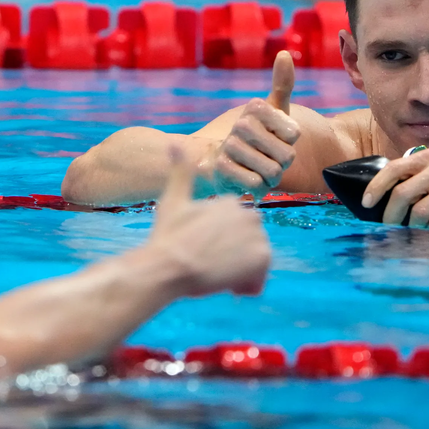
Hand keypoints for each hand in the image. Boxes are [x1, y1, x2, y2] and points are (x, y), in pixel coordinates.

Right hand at [151, 147, 270, 295]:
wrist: (169, 266)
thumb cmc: (167, 236)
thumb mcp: (172, 199)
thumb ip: (180, 171)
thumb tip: (175, 142)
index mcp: (231, 202)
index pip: (236, 229)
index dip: (221, 243)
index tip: (203, 251)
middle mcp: (249, 215)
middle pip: (248, 245)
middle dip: (234, 257)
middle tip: (209, 266)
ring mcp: (257, 236)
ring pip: (253, 261)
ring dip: (239, 272)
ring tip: (216, 276)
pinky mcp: (261, 258)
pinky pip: (260, 277)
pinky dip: (247, 285)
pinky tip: (227, 286)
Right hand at [204, 50, 299, 196]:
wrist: (220, 162)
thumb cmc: (257, 136)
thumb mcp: (274, 110)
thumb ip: (282, 84)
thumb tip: (285, 53)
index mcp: (256, 107)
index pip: (294, 134)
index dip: (290, 142)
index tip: (276, 138)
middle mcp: (241, 123)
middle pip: (287, 155)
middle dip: (282, 163)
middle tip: (268, 158)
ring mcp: (230, 146)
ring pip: (273, 171)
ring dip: (271, 177)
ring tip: (259, 169)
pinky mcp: (222, 168)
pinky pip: (256, 183)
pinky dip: (258, 187)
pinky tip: (248, 179)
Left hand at [361, 149, 428, 229]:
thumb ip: (407, 184)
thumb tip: (373, 203)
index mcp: (427, 157)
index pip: (394, 168)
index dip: (376, 187)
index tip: (366, 204)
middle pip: (402, 194)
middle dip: (390, 216)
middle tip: (388, 229)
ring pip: (419, 212)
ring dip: (414, 228)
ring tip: (418, 231)